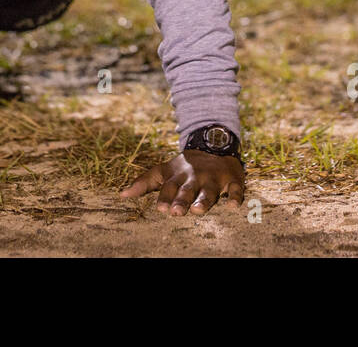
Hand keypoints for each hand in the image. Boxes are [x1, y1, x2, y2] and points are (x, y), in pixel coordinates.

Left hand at [120, 151, 244, 215]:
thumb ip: (144, 182)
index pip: (169, 187)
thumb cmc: (185, 167)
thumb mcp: (164, 171)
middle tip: (175, 212)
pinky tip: (233, 206)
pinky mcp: (232, 180)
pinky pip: (235, 189)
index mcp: (178, 176)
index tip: (160, 208)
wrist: (214, 146)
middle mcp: (195, 178)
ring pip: (209, 191)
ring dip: (204, 200)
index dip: (165, 197)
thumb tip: (122, 195)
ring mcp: (213, 179)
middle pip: (187, 190)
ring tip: (198, 210)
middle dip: (181, 200)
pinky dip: (235, 197)